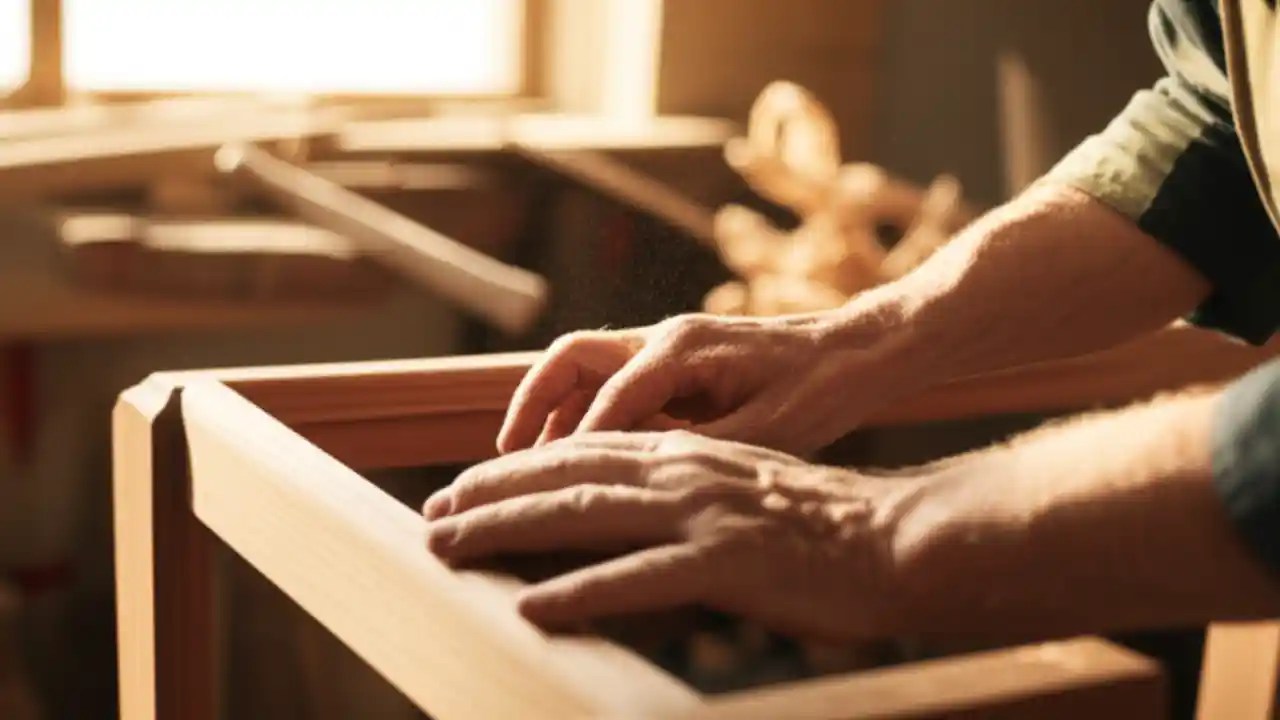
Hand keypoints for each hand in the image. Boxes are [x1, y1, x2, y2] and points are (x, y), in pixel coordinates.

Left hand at [423, 430, 928, 640]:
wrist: (898, 537)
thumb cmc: (822, 526)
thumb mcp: (739, 495)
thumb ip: (679, 503)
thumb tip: (626, 531)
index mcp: (685, 453)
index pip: (580, 454)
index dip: (514, 471)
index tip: (465, 490)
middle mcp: (683, 471)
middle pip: (565, 477)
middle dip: (490, 495)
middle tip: (434, 515)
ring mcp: (702, 513)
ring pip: (583, 516)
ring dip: (508, 531)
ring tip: (451, 549)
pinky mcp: (726, 561)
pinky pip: (636, 578)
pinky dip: (580, 592)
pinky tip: (532, 608)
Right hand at [497, 308, 914, 456]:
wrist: (856, 352)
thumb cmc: (821, 391)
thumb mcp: (765, 434)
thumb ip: (697, 452)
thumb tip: (638, 481)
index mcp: (683, 350)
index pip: (607, 399)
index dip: (576, 448)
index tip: (546, 493)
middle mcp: (664, 337)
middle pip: (570, 359)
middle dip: (532, 406)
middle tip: (505, 459)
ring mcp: (666, 345)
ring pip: (582, 366)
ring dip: (551, 409)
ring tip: (529, 464)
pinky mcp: (674, 361)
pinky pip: (610, 380)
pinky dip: (584, 412)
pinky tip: (583, 457)